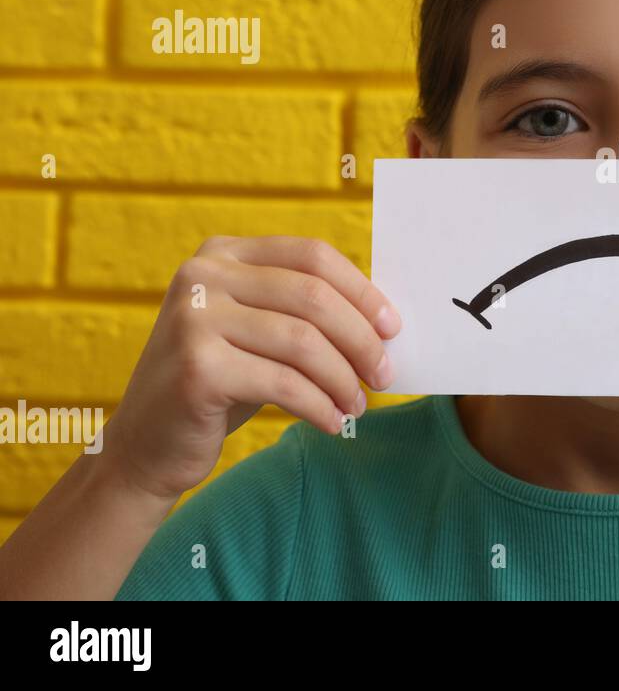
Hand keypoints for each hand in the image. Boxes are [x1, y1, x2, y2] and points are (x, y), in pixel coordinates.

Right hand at [103, 236, 400, 501]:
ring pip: (303, 342)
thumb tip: (385, 319)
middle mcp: (203, 275)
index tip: (392, 328)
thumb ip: (304, 311)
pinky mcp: (196, 366)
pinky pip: (284, 383)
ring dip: (343, 379)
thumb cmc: (220, 383)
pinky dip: (319, 406)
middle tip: (383, 375)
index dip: (361, 291)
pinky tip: (333, 424)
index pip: (312, 256)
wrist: (146, 444)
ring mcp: (194, 318)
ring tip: (358, 405)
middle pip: (313, 297)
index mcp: (223, 253)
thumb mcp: (259, 331)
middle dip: (360, 339)